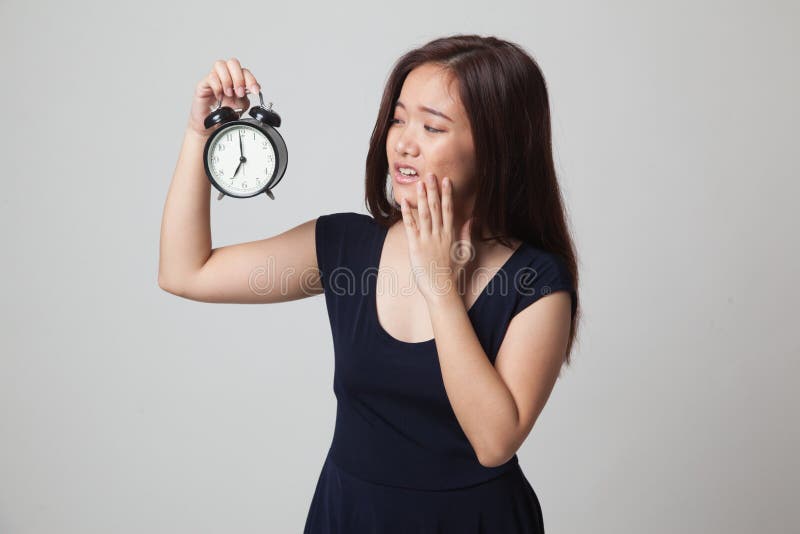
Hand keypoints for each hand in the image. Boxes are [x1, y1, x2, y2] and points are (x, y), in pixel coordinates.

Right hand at [188, 57, 261, 136]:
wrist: (211, 126)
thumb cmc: (224, 114)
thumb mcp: (240, 106)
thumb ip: (246, 96)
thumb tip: (254, 89)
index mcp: (236, 79)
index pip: (244, 71)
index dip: (251, 79)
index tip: (255, 91)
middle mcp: (225, 76)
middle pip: (233, 63)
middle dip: (239, 78)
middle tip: (240, 93)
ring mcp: (214, 78)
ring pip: (220, 65)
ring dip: (227, 80)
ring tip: (228, 94)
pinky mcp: (203, 84)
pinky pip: (210, 77)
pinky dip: (217, 86)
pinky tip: (219, 96)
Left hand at [399, 173, 472, 305]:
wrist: (442, 289)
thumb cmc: (453, 274)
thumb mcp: (465, 253)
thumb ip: (467, 235)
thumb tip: (472, 219)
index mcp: (450, 235)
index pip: (449, 210)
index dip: (447, 194)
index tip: (446, 181)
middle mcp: (439, 234)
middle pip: (436, 208)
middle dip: (433, 190)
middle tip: (430, 174)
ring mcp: (427, 240)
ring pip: (424, 214)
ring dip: (422, 197)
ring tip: (419, 183)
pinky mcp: (416, 247)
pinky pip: (411, 226)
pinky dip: (408, 213)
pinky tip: (405, 202)